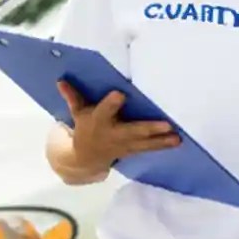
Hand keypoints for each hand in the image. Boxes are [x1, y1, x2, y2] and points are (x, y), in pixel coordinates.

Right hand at [56, 81, 180, 173]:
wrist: (85, 159)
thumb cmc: (85, 127)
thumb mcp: (77, 113)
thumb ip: (72, 96)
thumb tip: (61, 80)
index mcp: (99, 121)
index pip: (104, 111)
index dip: (111, 104)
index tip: (120, 94)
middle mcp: (114, 133)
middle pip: (132, 130)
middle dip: (150, 129)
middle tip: (167, 124)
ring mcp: (125, 144)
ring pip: (145, 143)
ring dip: (162, 141)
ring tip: (177, 138)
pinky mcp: (133, 150)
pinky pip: (149, 148)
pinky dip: (163, 145)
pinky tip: (178, 141)